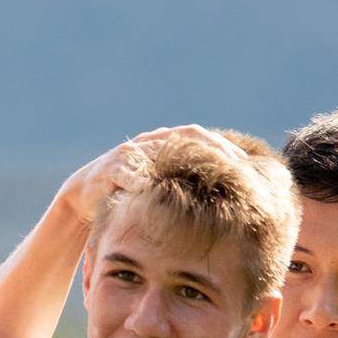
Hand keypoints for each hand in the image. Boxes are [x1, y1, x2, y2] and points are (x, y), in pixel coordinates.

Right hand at [55, 125, 245, 224]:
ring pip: (163, 147)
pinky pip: (129, 170)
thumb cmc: (130, 199)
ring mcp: (131, 153)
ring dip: (187, 158)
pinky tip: (160, 189)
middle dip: (216, 149)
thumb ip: (188, 190)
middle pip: (191, 136)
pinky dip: (143, 178)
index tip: (252, 164)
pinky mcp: (111, 168)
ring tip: (209, 172)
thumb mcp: (163, 193)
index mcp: (168, 144)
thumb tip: (229, 202)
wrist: (85, 200)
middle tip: (238, 166)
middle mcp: (152, 142)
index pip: (205, 139)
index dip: (228, 149)